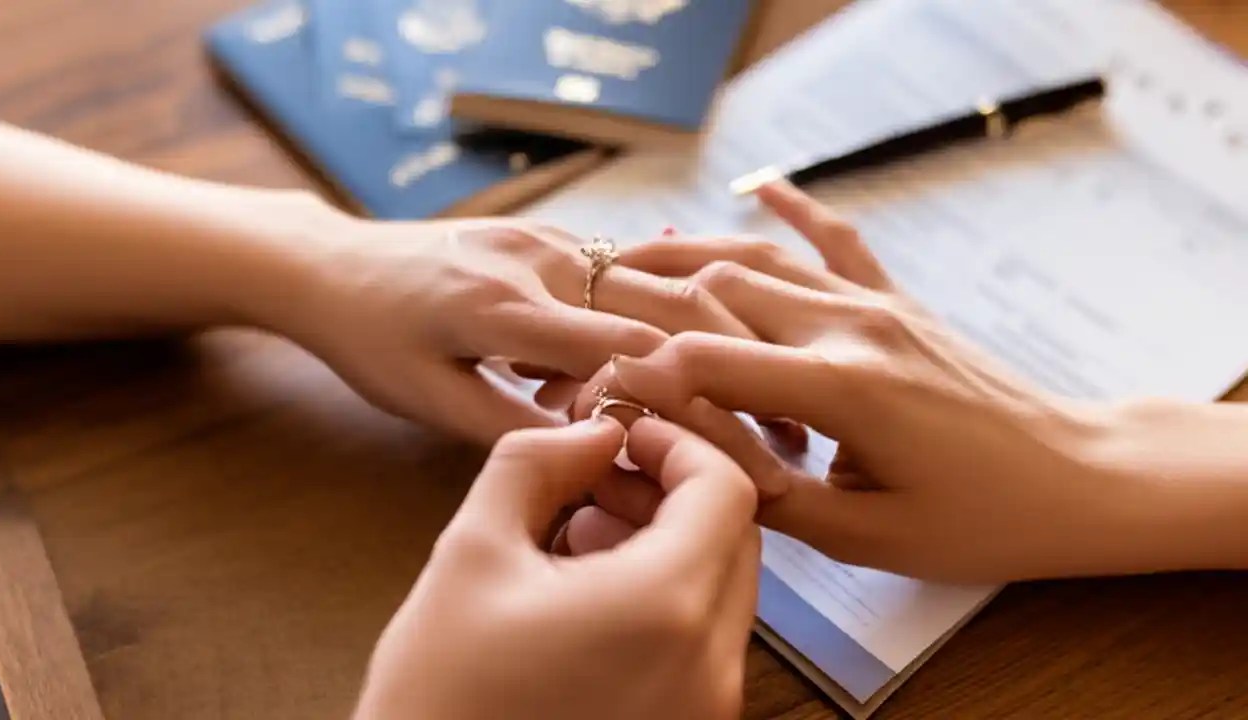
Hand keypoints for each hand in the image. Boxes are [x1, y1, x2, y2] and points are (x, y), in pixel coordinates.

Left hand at [262, 212, 757, 443]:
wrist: (331, 265)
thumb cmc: (369, 341)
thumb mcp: (424, 400)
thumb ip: (511, 426)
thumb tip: (598, 454)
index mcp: (505, 307)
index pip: (629, 347)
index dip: (692, 400)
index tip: (741, 451)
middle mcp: (542, 261)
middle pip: (667, 303)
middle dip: (735, 364)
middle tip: (786, 426)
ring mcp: (553, 239)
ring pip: (663, 278)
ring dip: (720, 333)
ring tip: (769, 390)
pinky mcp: (556, 238)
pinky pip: (635, 266)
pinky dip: (682, 306)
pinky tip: (717, 345)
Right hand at [352, 417, 759, 719]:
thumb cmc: (439, 693)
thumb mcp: (471, 552)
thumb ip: (537, 464)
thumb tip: (594, 431)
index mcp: (664, 608)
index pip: (725, 490)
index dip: (678, 445)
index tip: (624, 435)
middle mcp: (709, 666)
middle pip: (735, 539)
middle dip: (673, 493)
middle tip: (600, 482)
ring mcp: (706, 711)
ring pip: (720, 590)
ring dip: (668, 545)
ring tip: (581, 537)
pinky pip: (703, 645)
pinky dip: (666, 601)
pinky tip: (588, 599)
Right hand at [573, 182, 1137, 583]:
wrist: (1075, 478)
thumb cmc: (978, 521)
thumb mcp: (864, 536)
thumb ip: (766, 493)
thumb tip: (686, 455)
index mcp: (842, 389)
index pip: (707, 359)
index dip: (638, 371)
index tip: (591, 388)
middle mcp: (852, 326)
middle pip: (718, 291)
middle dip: (644, 309)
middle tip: (590, 330)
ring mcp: (876, 304)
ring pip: (760, 258)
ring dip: (690, 258)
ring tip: (626, 261)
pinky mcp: (897, 301)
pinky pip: (836, 239)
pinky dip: (793, 208)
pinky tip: (757, 185)